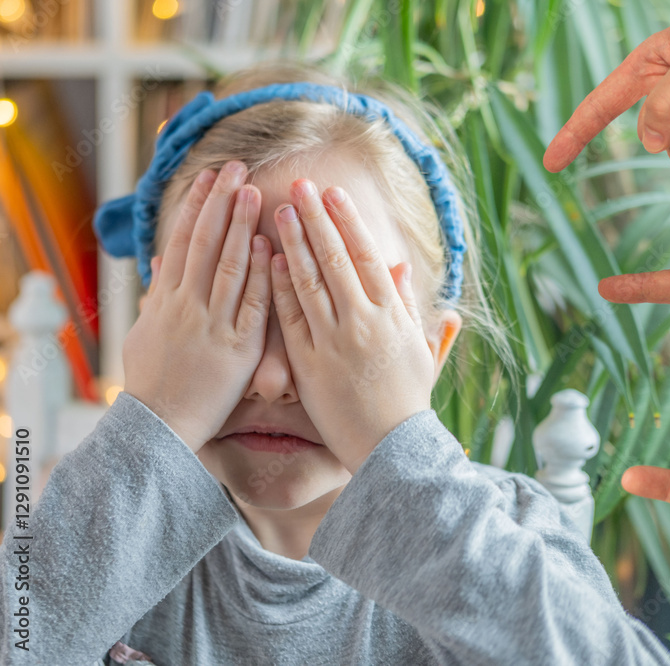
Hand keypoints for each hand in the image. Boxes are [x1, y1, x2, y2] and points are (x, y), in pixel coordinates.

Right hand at [123, 161, 271, 451]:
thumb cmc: (154, 381)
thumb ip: (156, 296)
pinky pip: (249, 304)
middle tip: (236, 166)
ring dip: (239, 226)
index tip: (210, 175)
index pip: (182, 240)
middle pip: (203, 243)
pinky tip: (266, 246)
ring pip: (226, 266)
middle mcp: (186, 306)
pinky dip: (257, 274)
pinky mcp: (236, 348)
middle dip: (220, 202)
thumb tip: (157, 263)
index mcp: (166, 299)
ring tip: (252, 191)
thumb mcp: (145, 333)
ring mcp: (211, 325)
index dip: (197, 205)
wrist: (160, 427)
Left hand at [269, 179, 434, 473]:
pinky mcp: (310, 363)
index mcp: (392, 314)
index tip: (332, 194)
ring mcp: (334, 341)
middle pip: (335, 258)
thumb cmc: (408, 399)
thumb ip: (411, 306)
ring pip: (309, 280)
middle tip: (299, 185)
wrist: (390, 447)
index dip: (347, 221)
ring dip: (292, 242)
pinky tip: (268, 259)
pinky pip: (291, 317)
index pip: (366, 255)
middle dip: (316, 218)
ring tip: (277, 210)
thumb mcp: (419, 349)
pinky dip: (280, 285)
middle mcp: (364, 321)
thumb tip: (403, 268)